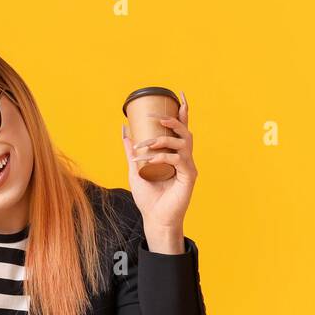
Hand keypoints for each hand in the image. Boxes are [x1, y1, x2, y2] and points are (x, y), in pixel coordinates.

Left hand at [121, 90, 196, 243]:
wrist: (154, 219)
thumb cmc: (148, 198)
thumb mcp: (135, 170)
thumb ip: (132, 151)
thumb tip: (125, 130)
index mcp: (174, 155)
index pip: (180, 129)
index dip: (183, 112)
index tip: (180, 95)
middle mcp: (184, 158)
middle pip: (185, 131)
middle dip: (172, 121)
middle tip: (156, 118)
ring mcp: (188, 167)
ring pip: (182, 142)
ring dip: (163, 139)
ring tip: (146, 143)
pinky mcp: (189, 177)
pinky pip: (177, 159)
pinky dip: (162, 157)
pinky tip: (150, 160)